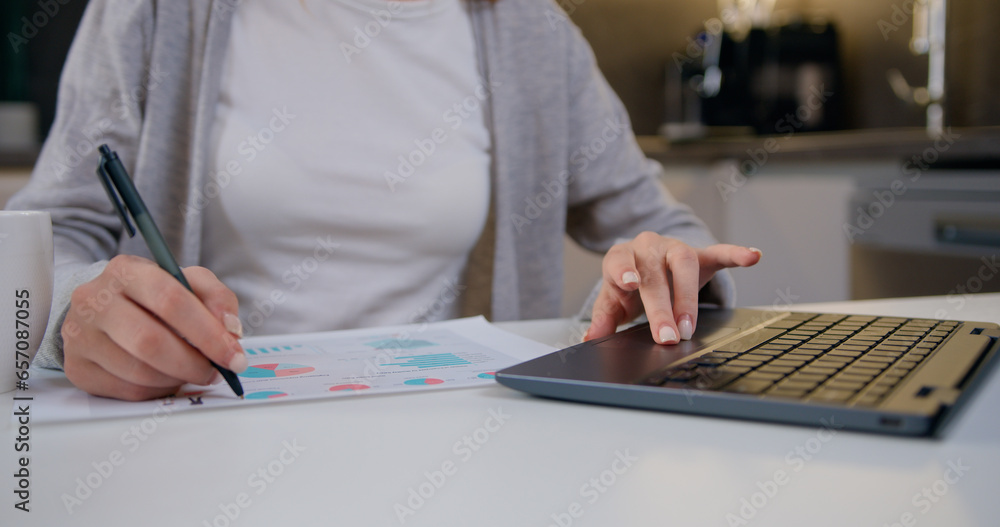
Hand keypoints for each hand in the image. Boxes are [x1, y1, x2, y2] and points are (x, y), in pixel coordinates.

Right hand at [61, 255, 246, 400]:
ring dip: (177, 379)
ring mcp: (80, 335)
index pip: (171, 301)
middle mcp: (94, 299)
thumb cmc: (154, 296)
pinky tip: (167, 378)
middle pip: (150, 341)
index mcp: (127, 271)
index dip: (208, 333)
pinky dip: (158, 390)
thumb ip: (217, 298)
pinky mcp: (77, 366)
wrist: (104, 308)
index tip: (233, 356)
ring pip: (139, 372)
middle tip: (215, 372)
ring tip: (192, 372)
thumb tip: (230, 330)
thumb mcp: (188, 283)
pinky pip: (127, 390)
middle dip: (192, 363)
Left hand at [585, 232, 760, 344]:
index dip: (625, 270)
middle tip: (667, 336)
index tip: (631, 283)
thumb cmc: (628, 284)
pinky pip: (719, 252)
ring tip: (689, 325)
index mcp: (622, 256)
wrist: (647, 264)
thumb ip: (603, 319)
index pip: (620, 261)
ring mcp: (675, 248)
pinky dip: (736, 253)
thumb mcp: (612, 301)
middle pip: (654, 274)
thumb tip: (591, 339)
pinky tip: (752, 256)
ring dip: (688, 296)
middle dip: (661, 307)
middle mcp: (647, 247)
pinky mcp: (701, 253)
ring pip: (684, 264)